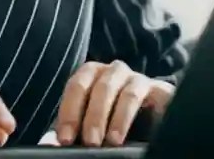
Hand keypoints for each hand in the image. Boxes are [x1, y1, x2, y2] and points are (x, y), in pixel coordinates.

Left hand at [55, 60, 173, 146]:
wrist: (153, 120)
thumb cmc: (112, 120)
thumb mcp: (91, 126)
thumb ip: (73, 131)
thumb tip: (51, 142)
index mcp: (91, 74)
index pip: (76, 87)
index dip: (69, 112)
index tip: (65, 139)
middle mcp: (113, 71)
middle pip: (100, 88)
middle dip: (92, 117)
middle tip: (89, 142)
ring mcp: (138, 78)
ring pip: (126, 93)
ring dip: (117, 119)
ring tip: (112, 142)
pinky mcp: (161, 90)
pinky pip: (151, 99)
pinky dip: (142, 117)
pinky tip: (138, 134)